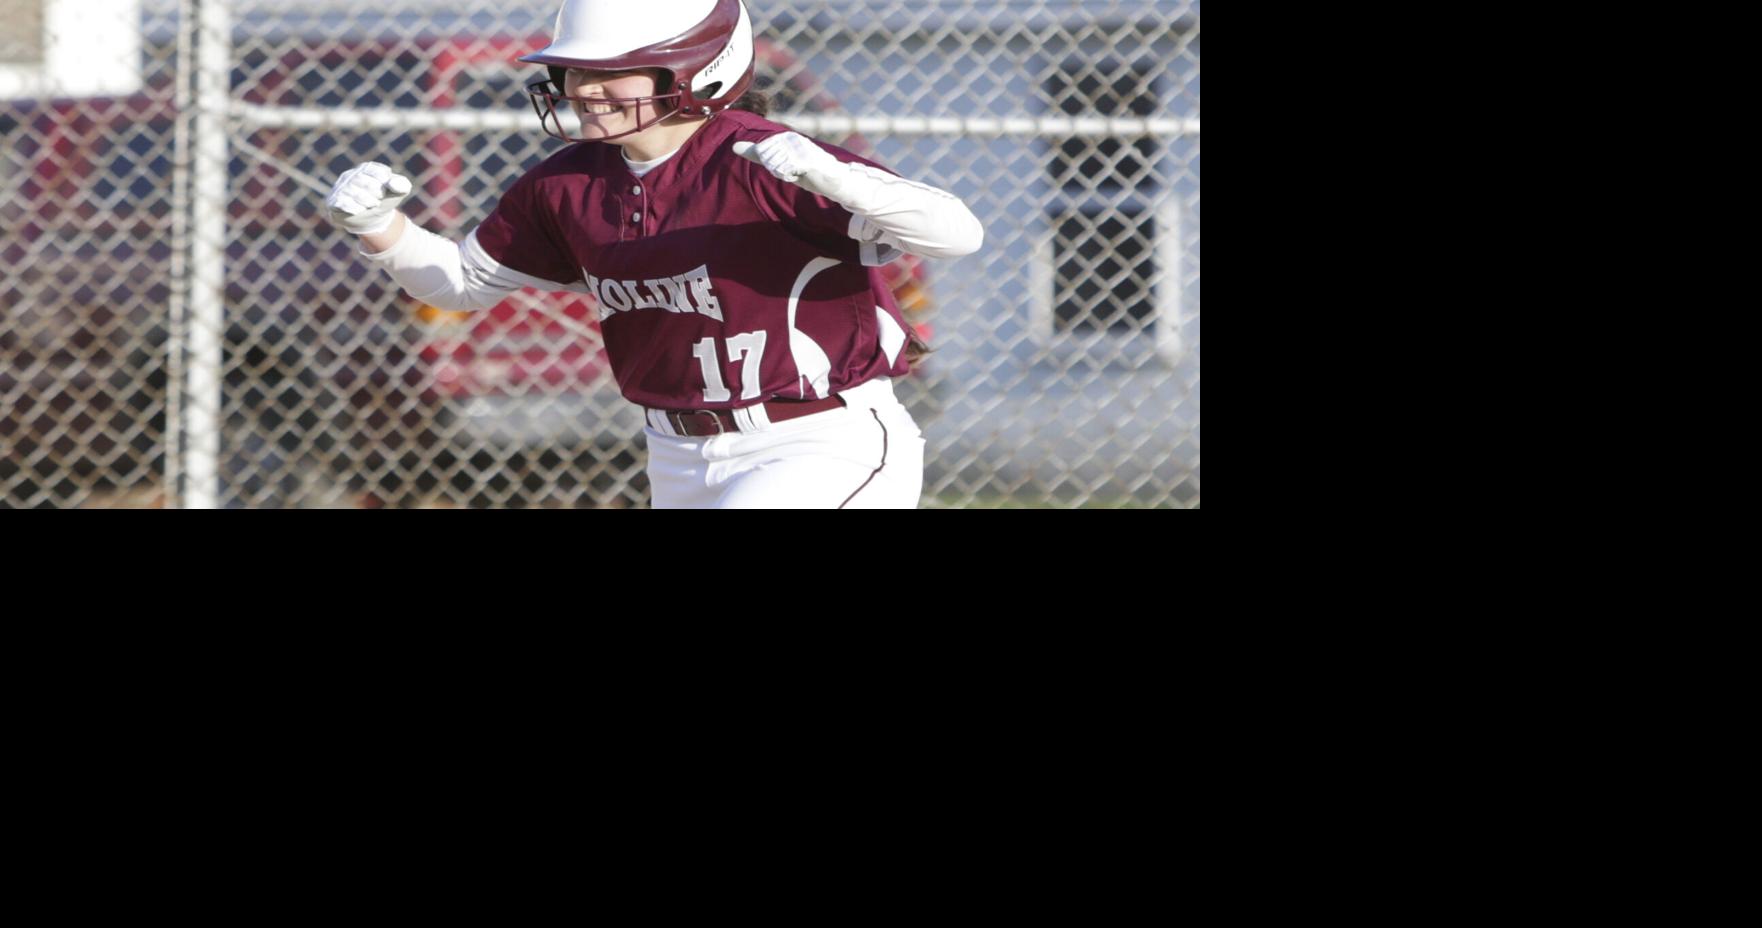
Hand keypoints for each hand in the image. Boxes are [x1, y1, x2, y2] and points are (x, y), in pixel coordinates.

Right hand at [325, 162, 412, 234]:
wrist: (373, 220)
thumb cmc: (385, 201)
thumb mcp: (398, 193)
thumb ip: (401, 185)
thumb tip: (392, 183)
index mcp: (367, 169)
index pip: (373, 169)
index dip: (383, 180)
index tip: (386, 190)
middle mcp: (351, 175)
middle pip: (361, 179)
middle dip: (375, 191)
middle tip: (379, 199)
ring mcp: (340, 188)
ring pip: (351, 191)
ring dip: (366, 200)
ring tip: (373, 204)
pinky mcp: (333, 201)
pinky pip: (340, 202)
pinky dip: (353, 207)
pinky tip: (359, 210)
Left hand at [732, 133, 849, 199]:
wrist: (832, 180)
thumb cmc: (805, 170)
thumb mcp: (778, 161)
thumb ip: (757, 154)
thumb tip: (733, 146)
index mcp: (784, 137)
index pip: (762, 153)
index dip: (772, 166)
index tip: (786, 167)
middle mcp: (792, 138)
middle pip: (767, 160)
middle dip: (778, 170)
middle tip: (794, 171)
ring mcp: (800, 147)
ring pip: (776, 166)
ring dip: (786, 174)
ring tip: (799, 172)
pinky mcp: (807, 158)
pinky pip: (786, 170)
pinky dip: (791, 176)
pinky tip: (803, 174)